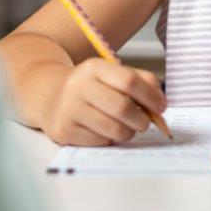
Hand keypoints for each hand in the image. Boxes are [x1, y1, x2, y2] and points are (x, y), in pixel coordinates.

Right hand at [41, 58, 165, 146]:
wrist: (49, 96)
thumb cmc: (90, 87)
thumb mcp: (111, 74)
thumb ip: (140, 82)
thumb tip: (160, 104)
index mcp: (95, 68)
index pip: (129, 81)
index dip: (151, 96)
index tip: (162, 106)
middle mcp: (79, 87)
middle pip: (123, 108)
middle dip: (142, 120)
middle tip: (146, 123)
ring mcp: (70, 110)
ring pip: (114, 129)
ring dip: (128, 132)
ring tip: (127, 127)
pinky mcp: (64, 131)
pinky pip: (101, 142)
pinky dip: (110, 139)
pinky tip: (105, 130)